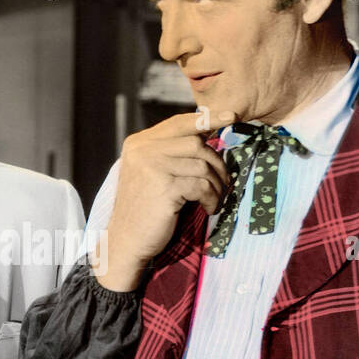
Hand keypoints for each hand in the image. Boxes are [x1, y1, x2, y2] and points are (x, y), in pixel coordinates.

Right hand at [94, 109, 237, 291]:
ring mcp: (152, 166)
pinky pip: (202, 185)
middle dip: (216, 162)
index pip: (178, 123)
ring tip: (214, 199)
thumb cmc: (145, 210)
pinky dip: (211, 198)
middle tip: (224, 182)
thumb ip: (171, 153)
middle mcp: (142, 150)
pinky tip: (208, 208)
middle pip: (195, 142)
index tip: (231, 116)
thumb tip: (208, 133)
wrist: (126, 242)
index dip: (207, 119)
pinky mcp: (164, 186)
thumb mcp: (152, 173)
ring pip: (202, 164)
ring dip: (216, 184)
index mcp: (138, 144)